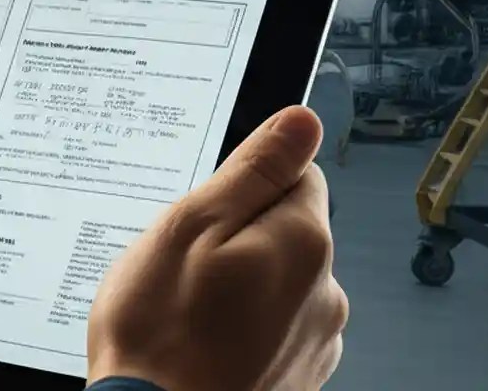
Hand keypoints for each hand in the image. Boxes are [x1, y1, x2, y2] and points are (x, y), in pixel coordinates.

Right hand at [87, 106, 346, 390]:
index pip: (297, 172)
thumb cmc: (161, 336)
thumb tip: (301, 122)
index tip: (206, 213)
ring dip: (239, 284)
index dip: (242, 185)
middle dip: (238, 236)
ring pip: (276, 280)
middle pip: (285, 229)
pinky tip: (200, 342)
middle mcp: (325, 292)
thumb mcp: (192, 225)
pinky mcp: (297, 376)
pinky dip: (241, 329)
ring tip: (186, 311)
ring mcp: (315, 340)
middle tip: (184, 265)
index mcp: (304, 241)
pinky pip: (271, 327)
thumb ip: (254, 170)